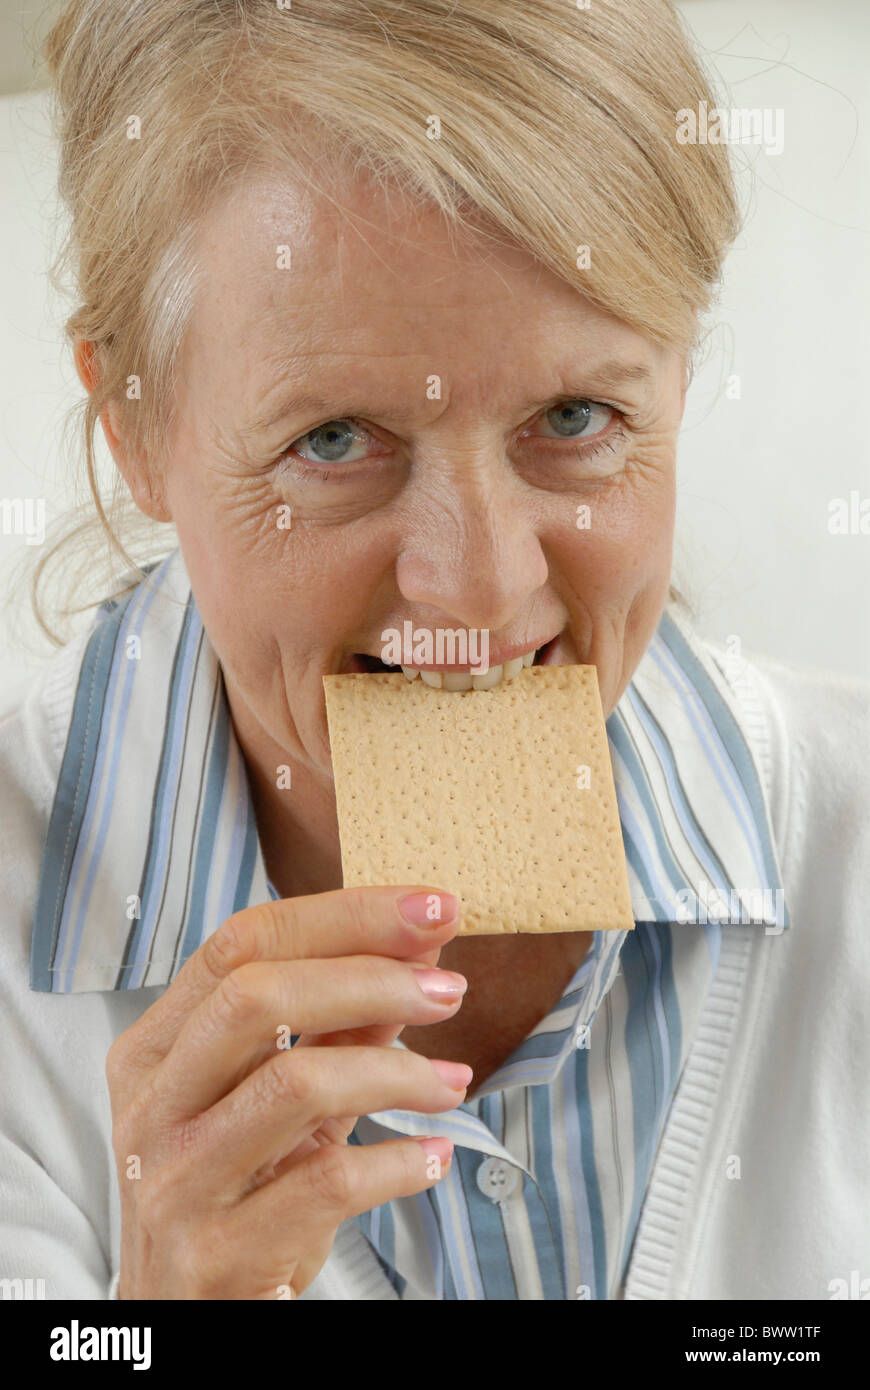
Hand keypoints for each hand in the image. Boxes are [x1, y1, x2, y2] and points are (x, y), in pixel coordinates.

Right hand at [106, 885, 468, 1297]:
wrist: (189, 1319)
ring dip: (395, 1071)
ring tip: (453, 1082)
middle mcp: (152, 1104)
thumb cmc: (238, 1192)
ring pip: (294, 1082)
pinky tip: (431, 1159)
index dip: (345, 914)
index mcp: (157, 1048)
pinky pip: (325, 1184)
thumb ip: (340, 1027)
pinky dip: (396, 1164)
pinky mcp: (214, 1250)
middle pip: (257, 998)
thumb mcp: (283, 1101)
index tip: (432, 907)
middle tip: (450, 987)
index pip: (242, 944)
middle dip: (372, 978)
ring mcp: (174, 1178)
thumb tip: (420, 947)